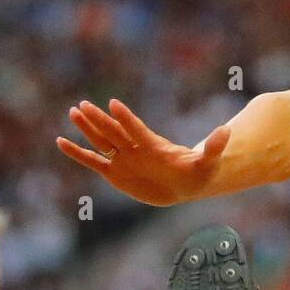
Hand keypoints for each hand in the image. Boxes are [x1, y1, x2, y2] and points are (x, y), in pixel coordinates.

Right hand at [56, 99, 229, 206]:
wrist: (186, 184)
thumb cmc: (198, 172)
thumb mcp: (208, 162)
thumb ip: (214, 148)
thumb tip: (227, 131)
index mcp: (153, 145)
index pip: (137, 130)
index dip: (127, 119)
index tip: (114, 104)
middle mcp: (135, 148)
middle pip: (114, 132)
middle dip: (100, 120)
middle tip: (83, 105)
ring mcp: (123, 158)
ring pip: (101, 141)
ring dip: (87, 129)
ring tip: (73, 112)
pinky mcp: (115, 172)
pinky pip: (93, 161)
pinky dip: (78, 153)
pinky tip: (62, 142)